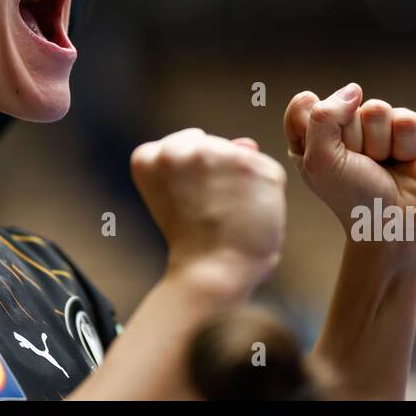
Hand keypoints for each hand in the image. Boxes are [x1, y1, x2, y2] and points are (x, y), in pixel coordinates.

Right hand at [130, 129, 286, 299]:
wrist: (211, 272)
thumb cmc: (193, 244)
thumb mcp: (175, 195)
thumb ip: (200, 165)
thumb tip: (247, 143)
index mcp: (148, 157)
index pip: (179, 147)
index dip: (189, 177)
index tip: (187, 204)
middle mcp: (179, 148)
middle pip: (210, 147)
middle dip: (216, 174)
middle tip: (211, 213)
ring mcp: (216, 154)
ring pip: (240, 156)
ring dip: (241, 180)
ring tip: (230, 214)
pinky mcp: (251, 165)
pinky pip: (267, 172)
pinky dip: (266, 193)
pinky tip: (251, 214)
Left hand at [284, 84, 415, 259]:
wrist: (394, 224)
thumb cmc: (352, 196)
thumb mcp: (319, 160)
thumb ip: (322, 117)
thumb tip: (354, 90)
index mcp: (314, 131)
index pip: (306, 104)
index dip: (316, 131)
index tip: (326, 159)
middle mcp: (346, 124)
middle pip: (344, 104)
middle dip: (353, 140)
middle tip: (361, 166)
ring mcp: (380, 124)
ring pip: (377, 109)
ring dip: (379, 144)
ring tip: (383, 165)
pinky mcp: (412, 129)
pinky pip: (407, 119)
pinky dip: (405, 146)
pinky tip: (405, 162)